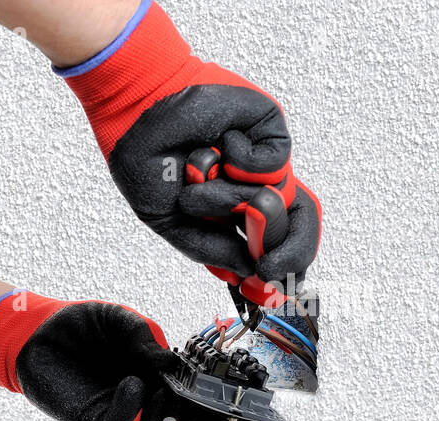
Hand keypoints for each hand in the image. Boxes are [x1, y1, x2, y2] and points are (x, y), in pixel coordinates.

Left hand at [0, 292, 254, 420]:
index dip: (226, 406)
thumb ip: (151, 347)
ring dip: (162, 412)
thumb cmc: (86, 324)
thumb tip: (181, 371)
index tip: (249, 402)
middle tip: (212, 410)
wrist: (39, 329)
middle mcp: (146, 400)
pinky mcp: (90, 420)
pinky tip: (132, 386)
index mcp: (164, 377)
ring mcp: (120, 412)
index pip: (201, 401)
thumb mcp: (125, 324)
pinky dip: (128, 411)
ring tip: (157, 386)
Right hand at [61, 1, 320, 285]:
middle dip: (285, 251)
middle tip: (265, 266)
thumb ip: (210, 250)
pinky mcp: (270, 133)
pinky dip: (240, 163)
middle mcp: (253, 188)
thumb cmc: (148, 164)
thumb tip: (251, 272)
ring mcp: (264, 162)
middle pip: (297, 226)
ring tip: (200, 177)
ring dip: (230, 199)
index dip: (282, 265)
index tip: (270, 287)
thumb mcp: (172, 223)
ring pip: (277, 201)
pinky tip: (217, 145)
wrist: (141, 116)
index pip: (274, 243)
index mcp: (233, 213)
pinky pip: (274, 165)